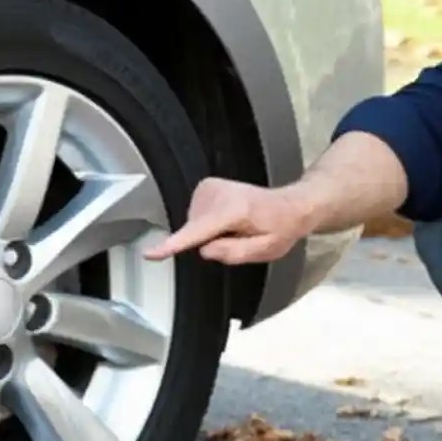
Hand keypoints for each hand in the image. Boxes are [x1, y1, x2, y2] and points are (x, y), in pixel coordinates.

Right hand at [143, 177, 316, 263]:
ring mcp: (210, 188)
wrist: (289, 205)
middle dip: (211, 241)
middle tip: (240, 237)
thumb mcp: (266, 250)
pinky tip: (228, 220)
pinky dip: (208, 222)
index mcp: (234, 210)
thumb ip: (233, 253)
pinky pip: (195, 216)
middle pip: (195, 231)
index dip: (174, 244)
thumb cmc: (281, 227)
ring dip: (211, 232)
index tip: (151, 252)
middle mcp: (219, 194)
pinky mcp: (205, 187)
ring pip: (194, 225)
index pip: (197, 231)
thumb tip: (205, 250)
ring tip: (237, 227)